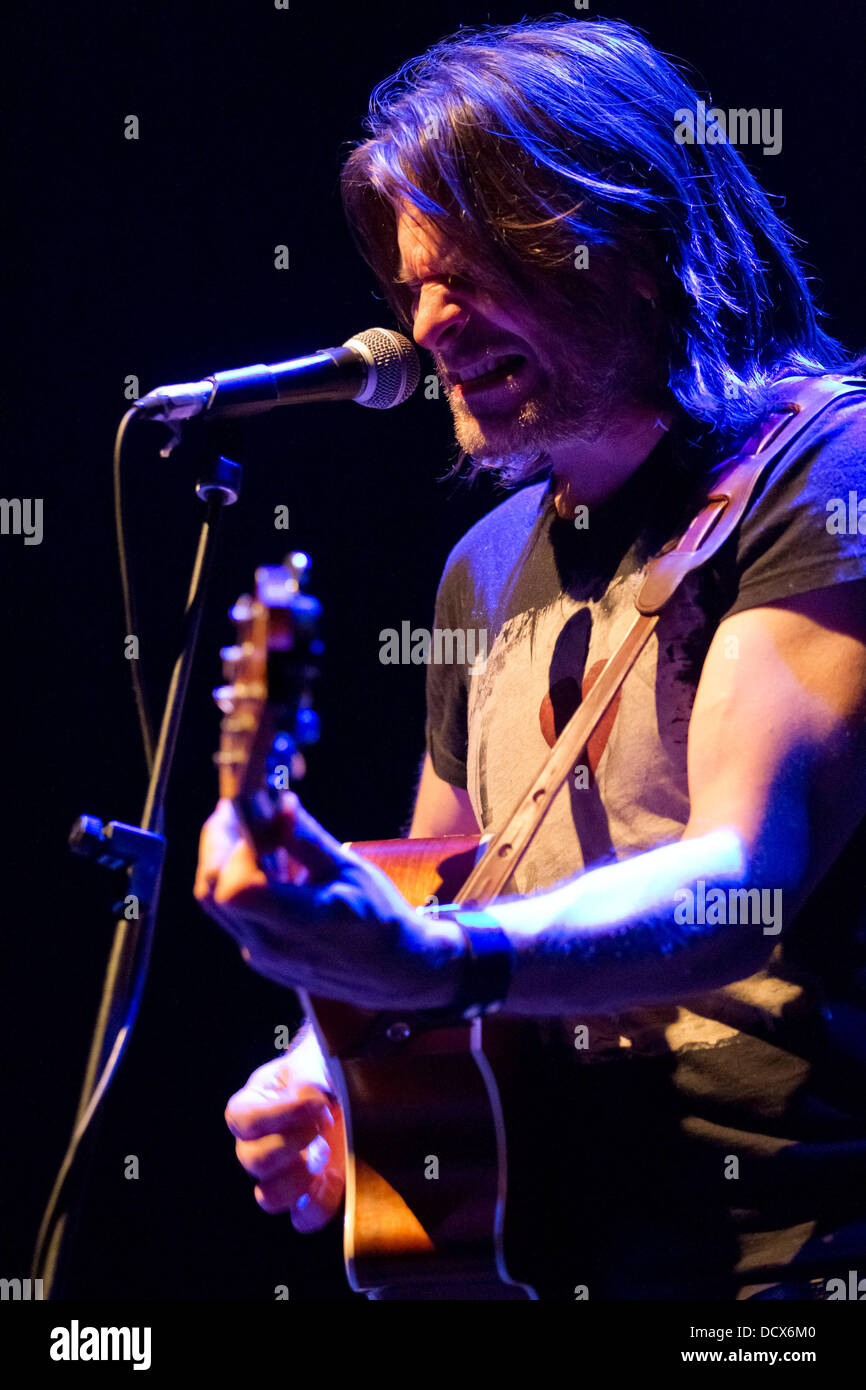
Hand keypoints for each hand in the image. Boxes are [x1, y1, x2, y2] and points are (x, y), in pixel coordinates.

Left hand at [194, 793, 463, 1009]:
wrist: (396, 971)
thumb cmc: (380, 918)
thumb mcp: (349, 869)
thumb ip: (305, 838)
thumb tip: (276, 801)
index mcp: (298, 923)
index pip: (235, 888)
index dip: (236, 848)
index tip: (255, 818)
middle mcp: (271, 947)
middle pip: (213, 893)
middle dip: (217, 846)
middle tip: (234, 812)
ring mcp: (263, 958)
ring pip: (219, 906)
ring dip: (227, 864)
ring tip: (257, 835)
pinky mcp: (264, 960)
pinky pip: (236, 917)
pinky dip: (242, 884)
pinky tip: (271, 867)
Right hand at [225, 1051, 344, 1231]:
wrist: (353, 1084)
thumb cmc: (326, 1066)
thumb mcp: (315, 1058)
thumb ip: (308, 1074)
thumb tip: (308, 1098)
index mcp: (254, 1104)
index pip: (242, 1119)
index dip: (278, 1115)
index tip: (317, 1101)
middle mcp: (260, 1143)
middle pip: (252, 1160)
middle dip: (291, 1144)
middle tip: (324, 1123)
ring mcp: (284, 1173)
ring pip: (268, 1197)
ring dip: (298, 1181)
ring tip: (325, 1155)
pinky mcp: (313, 1194)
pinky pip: (302, 1219)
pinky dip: (318, 1205)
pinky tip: (335, 1177)